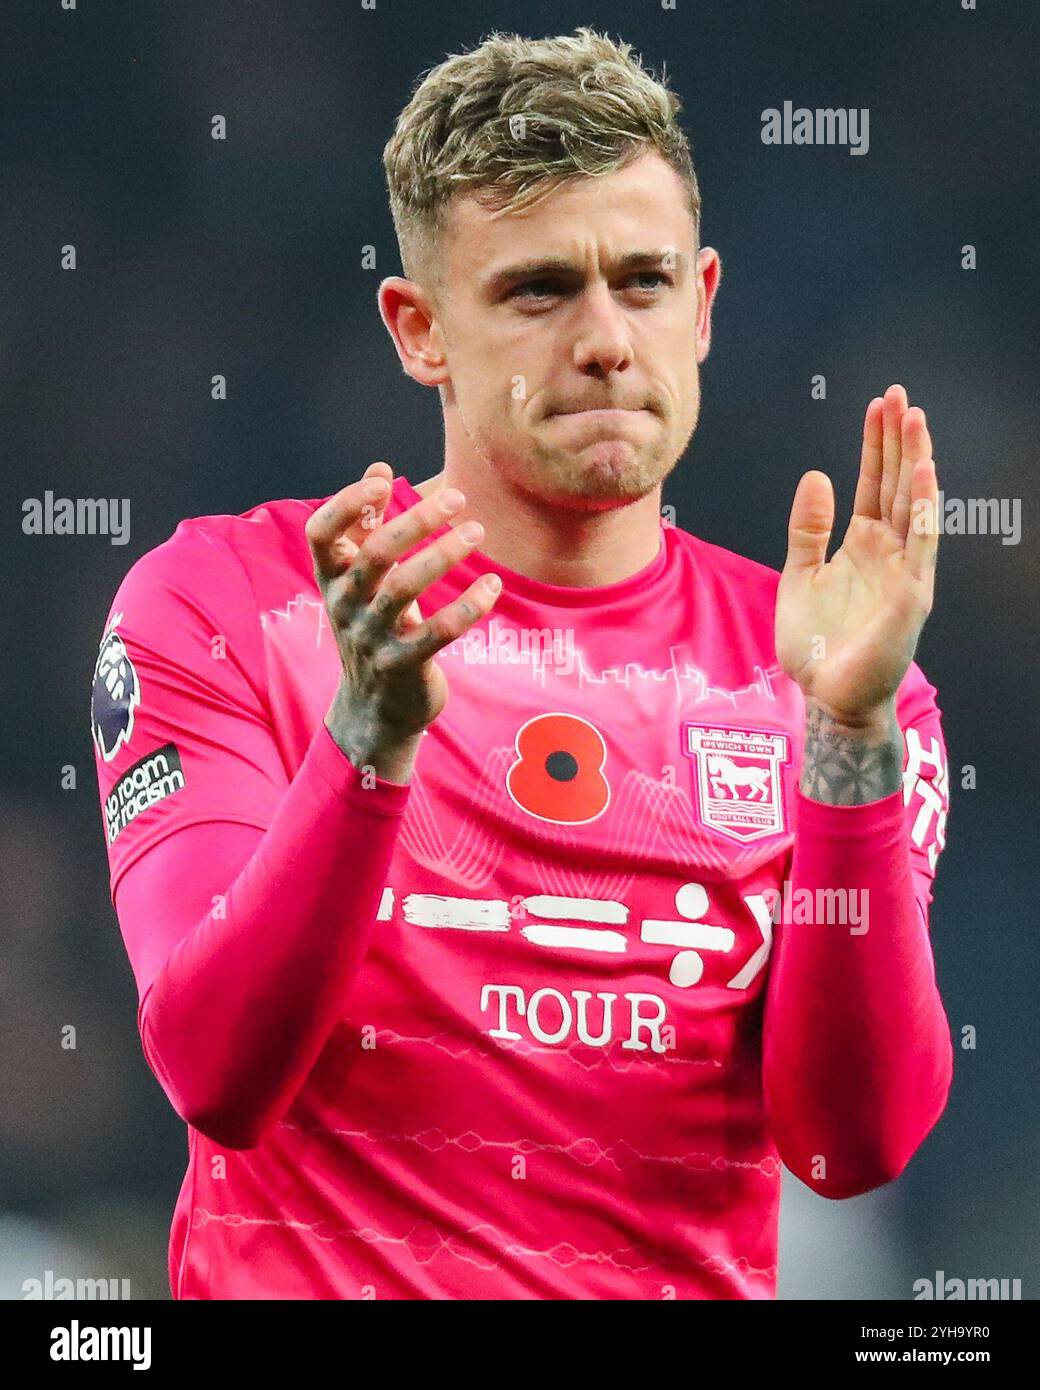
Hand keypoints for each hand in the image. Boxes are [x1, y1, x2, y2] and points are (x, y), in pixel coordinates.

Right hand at [306, 462, 502, 777]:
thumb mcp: (361, 580)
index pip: (322, 533)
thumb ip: (367, 525)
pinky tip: (493, 585)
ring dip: (444, 554)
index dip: (347, 504)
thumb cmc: (373, 626)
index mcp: (331, 579)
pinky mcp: (403, 666)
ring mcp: (372, 638)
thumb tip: (378, 468)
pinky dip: (468, 606)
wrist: (375, 708)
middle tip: (458, 499)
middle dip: (417, 521)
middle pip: (374, 553)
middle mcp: (345, 606)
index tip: (384, 483)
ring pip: (404, 588)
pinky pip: (438, 632)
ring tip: (477, 531)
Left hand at [775, 384, 938, 729]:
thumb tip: (817, 476)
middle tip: (899, 394)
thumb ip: (808, 528)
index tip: (877, 404)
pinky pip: (921, 543)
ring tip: (915, 419)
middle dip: (899, 439)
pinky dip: (923, 507)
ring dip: (916, 461)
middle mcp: (890, 551)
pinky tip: (923, 472)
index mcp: (864, 544)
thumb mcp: (800, 574)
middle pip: (898, 483)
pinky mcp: (910, 595)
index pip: (874, 483)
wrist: (828, 695)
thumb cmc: (816, 643)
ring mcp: (904, 570)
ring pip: (915, 505)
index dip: (876, 444)